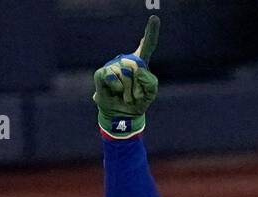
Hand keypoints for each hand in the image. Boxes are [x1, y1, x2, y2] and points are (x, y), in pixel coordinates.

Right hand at [93, 14, 159, 137]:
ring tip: (124, 95)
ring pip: (124, 73)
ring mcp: (113, 65)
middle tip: (134, 96)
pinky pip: (111, 76)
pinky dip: (115, 88)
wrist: (122, 117)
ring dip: (127, 90)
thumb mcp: (150, 94)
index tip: (154, 18)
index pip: (148, 45)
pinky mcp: (102, 73)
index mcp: (141, 63)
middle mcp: (126, 60)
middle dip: (138, 86)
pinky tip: (113, 92)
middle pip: (136, 66)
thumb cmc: (137, 102)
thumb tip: (137, 70)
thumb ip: (151, 82)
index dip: (151, 32)